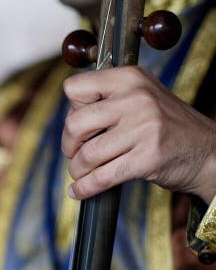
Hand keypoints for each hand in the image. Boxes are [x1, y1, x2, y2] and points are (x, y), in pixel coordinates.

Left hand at [61, 66, 215, 202]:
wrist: (207, 152)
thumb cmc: (165, 126)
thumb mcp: (140, 97)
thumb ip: (107, 100)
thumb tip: (67, 118)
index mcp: (130, 78)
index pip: (74, 87)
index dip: (71, 109)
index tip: (82, 124)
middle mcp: (137, 99)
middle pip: (74, 124)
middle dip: (68, 144)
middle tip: (76, 152)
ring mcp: (144, 128)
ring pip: (86, 155)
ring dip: (77, 170)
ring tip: (82, 173)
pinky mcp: (147, 159)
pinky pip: (101, 177)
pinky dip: (84, 188)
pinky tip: (79, 191)